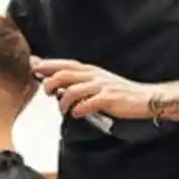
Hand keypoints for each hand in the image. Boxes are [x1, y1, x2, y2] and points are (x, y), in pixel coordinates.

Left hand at [33, 58, 156, 119]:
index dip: (48, 64)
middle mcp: (94, 76)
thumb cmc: (119, 92)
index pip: (65, 64)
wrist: (145, 98)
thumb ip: (78, 81)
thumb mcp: (97, 82)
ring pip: (72, 90)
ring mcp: (101, 87)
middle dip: (50, 82)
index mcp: (90, 71)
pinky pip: (87, 104)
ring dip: (63, 101)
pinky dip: (78, 110)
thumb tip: (55, 79)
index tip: (33, 66)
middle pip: (64, 74)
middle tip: (47, 92)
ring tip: (64, 109)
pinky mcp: (108, 99)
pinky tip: (77, 114)